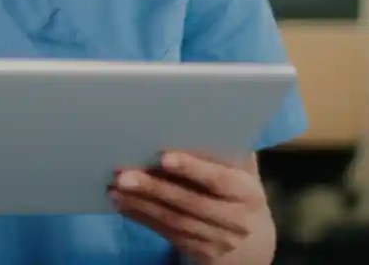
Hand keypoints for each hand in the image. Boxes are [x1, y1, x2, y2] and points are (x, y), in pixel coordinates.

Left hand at [109, 151, 274, 263]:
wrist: (253, 241)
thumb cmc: (240, 190)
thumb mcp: (242, 170)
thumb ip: (225, 150)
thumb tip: (194, 117)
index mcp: (247, 191)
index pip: (219, 180)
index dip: (192, 169)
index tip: (164, 157)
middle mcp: (235, 219)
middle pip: (190, 203)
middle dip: (154, 188)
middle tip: (123, 174)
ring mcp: (217, 240)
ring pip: (174, 221)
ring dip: (141, 204)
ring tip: (115, 188)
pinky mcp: (199, 252)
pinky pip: (166, 234)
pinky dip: (141, 218)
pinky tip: (122, 204)